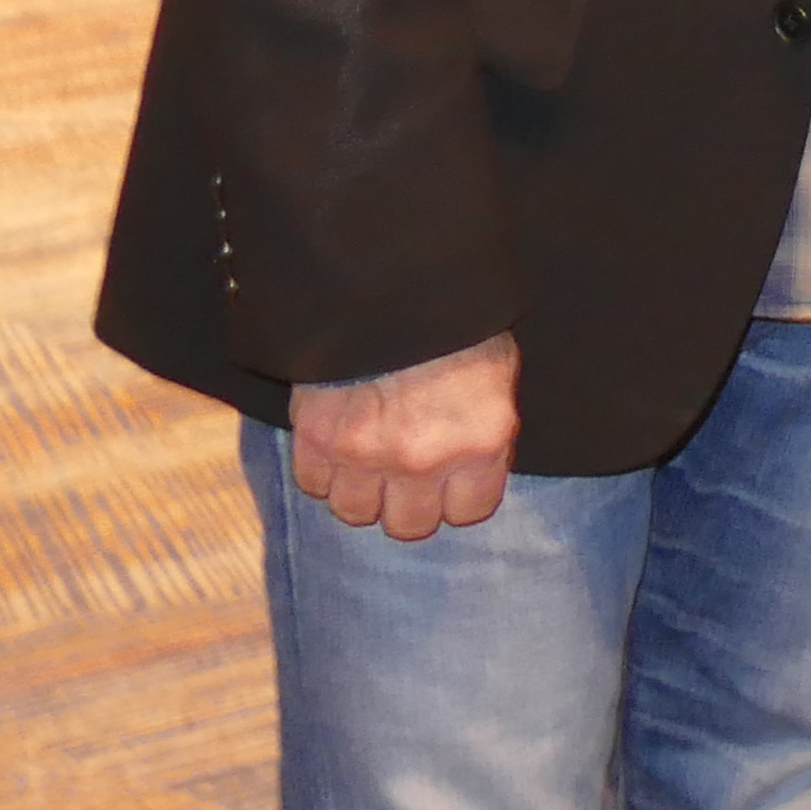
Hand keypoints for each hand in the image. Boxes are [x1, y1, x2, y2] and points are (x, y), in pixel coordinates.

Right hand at [289, 331, 520, 538]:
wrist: (395, 284)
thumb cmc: (457, 323)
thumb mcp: (497, 373)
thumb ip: (484, 429)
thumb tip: (474, 464)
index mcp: (480, 442)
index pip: (469, 512)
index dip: (459, 498)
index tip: (452, 480)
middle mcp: (424, 459)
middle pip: (408, 525)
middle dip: (409, 504)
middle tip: (407, 477)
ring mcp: (366, 452)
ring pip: (355, 512)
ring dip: (361, 491)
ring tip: (369, 462)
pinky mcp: (317, 437)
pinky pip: (312, 484)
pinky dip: (323, 471)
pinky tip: (338, 445)